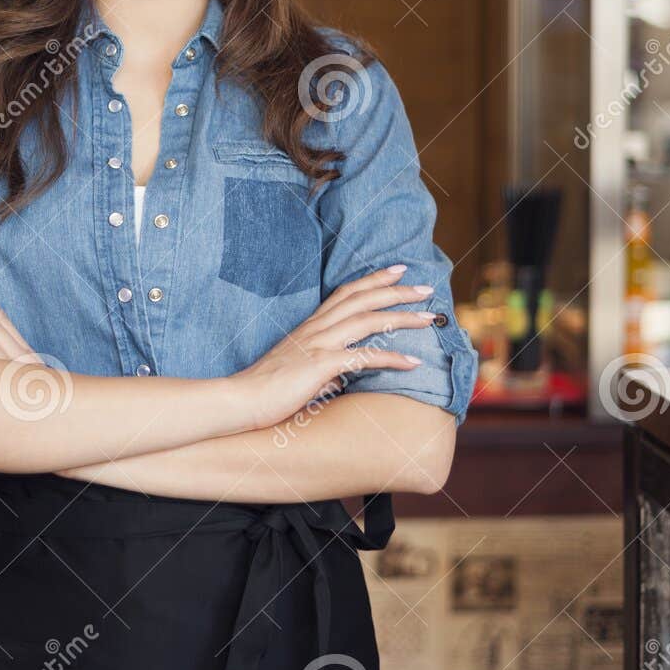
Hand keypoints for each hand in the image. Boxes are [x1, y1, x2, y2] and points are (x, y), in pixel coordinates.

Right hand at [234, 264, 436, 430]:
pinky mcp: (320, 365)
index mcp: (310, 327)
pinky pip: (364, 357)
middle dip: (396, 290)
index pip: (345, 293)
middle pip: (362, 299)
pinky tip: (413, 362)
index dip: (372, 279)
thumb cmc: (264, 391)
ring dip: (402, 317)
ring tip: (429, 317)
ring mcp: (318, 344)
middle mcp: (316, 329)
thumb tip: (343, 377)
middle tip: (426, 287)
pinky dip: (392, 358)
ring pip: (367, 320)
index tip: (397, 270)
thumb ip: (323, 370)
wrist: (239, 400)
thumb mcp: (298, 373)